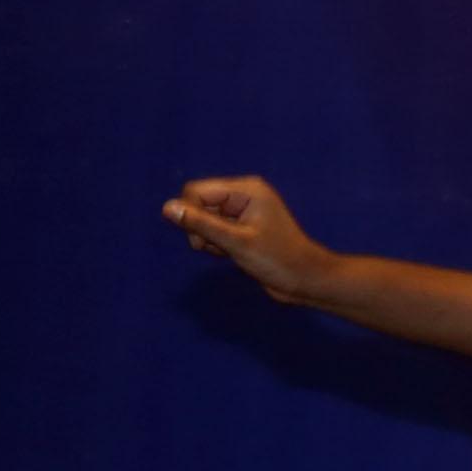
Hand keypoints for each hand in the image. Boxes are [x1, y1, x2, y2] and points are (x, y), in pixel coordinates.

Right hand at [162, 176, 334, 299]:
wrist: (304, 280)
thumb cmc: (277, 260)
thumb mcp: (236, 242)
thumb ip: (201, 224)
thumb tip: (167, 207)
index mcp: (246, 189)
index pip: (195, 191)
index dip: (191, 215)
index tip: (202, 239)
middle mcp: (243, 195)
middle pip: (197, 204)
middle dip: (200, 228)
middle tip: (219, 247)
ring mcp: (241, 211)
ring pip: (202, 219)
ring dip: (208, 239)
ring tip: (229, 251)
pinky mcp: (240, 227)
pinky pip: (213, 230)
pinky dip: (215, 243)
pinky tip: (231, 254)